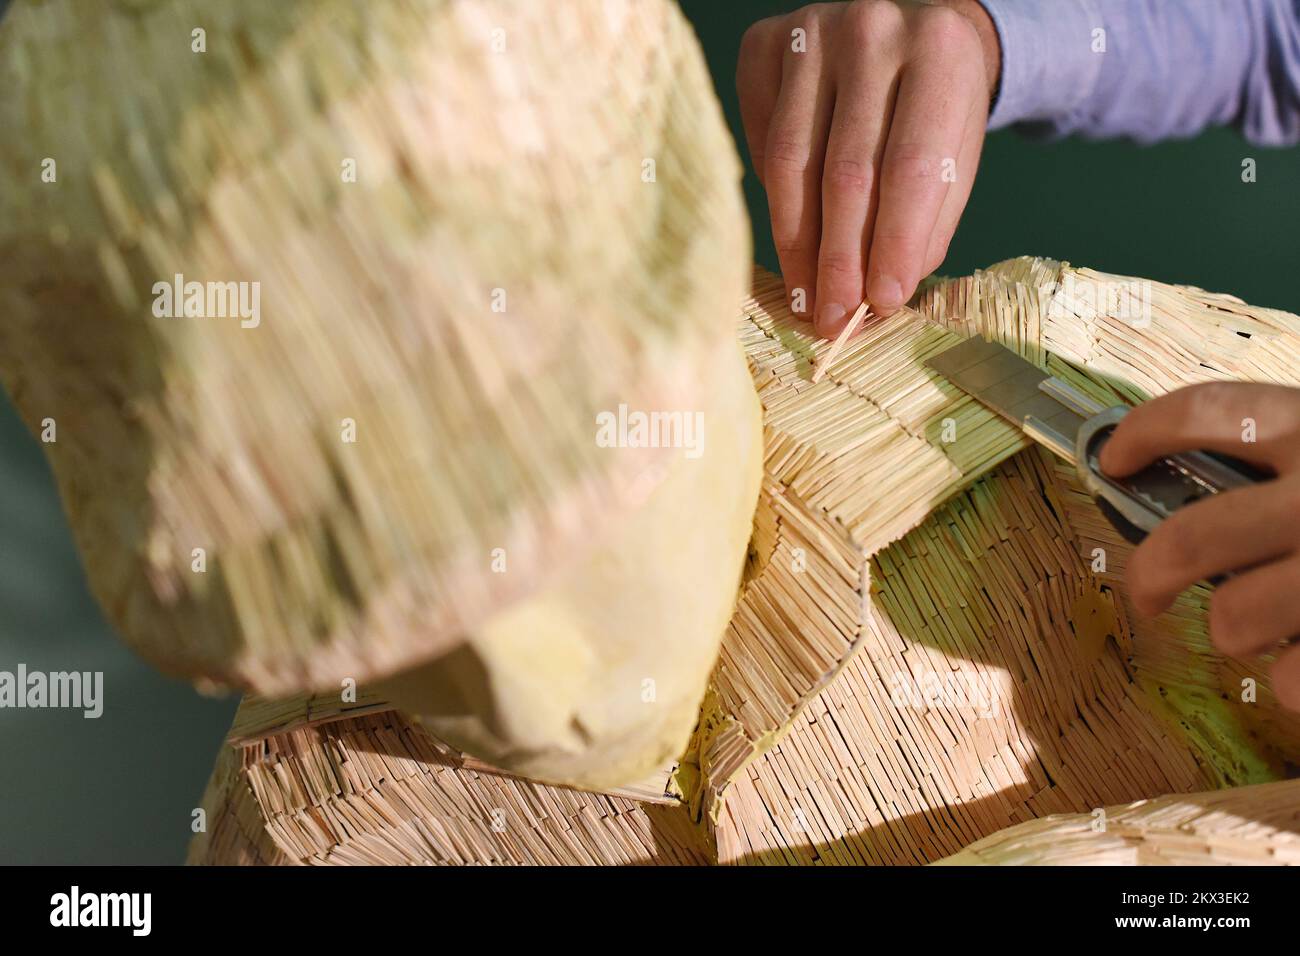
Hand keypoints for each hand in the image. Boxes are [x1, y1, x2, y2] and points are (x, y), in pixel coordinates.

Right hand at [736, 0, 999, 337]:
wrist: (912, 29)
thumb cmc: (936, 107)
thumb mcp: (955, 158)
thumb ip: (924, 224)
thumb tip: (875, 296)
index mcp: (940, 52)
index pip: (910, 167)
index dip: (892, 243)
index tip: (880, 303)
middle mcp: (872, 30)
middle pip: (845, 171)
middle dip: (838, 258)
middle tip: (833, 318)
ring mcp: (810, 31)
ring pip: (791, 162)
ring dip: (797, 243)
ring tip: (807, 296)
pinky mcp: (765, 42)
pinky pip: (760, 140)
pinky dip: (773, 196)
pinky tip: (791, 234)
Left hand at [1100, 382, 1299, 709]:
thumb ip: (1282, 457)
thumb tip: (1188, 484)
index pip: (1206, 410)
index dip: (1143, 433)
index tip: (1110, 459)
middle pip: (1190, 538)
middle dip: (1152, 574)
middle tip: (1146, 593)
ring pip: (1233, 618)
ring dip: (1233, 631)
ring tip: (1259, 627)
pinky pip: (1292, 679)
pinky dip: (1291, 682)